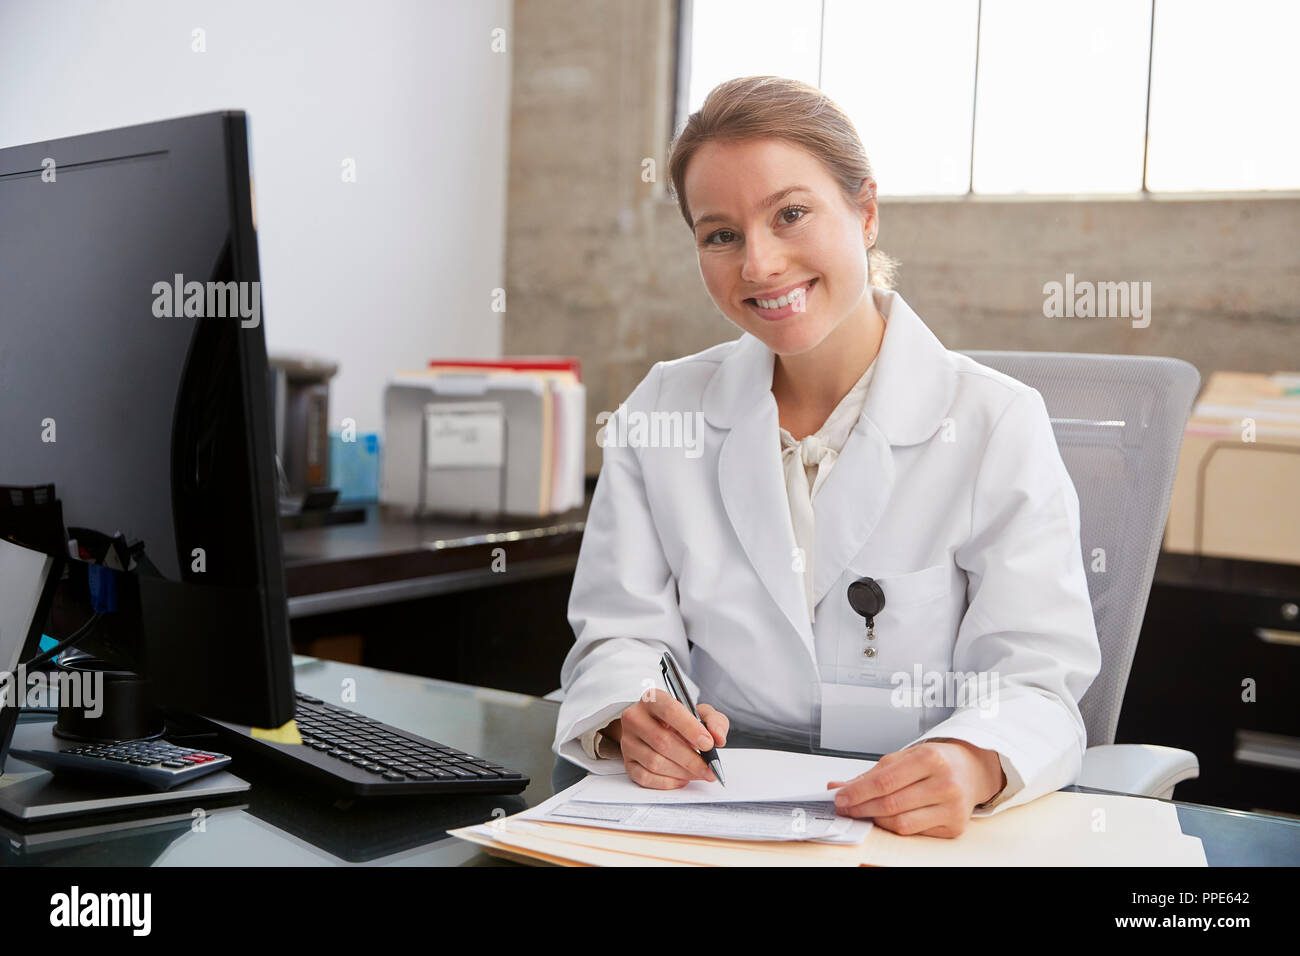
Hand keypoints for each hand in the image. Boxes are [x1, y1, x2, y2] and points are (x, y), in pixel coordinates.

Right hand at [604, 698, 728, 789]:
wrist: (656, 728)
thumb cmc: (679, 721)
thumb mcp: (700, 713)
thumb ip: (714, 721)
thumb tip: (717, 738)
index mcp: (653, 699)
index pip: (670, 711)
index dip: (691, 729)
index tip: (708, 744)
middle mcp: (635, 718)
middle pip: (662, 741)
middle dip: (691, 759)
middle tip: (709, 768)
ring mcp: (628, 741)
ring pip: (654, 762)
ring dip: (682, 772)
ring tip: (698, 773)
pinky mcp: (627, 762)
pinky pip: (646, 778)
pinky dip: (668, 782)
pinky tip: (682, 778)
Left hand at [825, 739, 1005, 837]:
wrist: (970, 770)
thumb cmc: (935, 762)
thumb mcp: (904, 757)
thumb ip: (871, 774)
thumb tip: (839, 787)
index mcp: (930, 758)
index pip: (885, 781)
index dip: (858, 792)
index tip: (840, 797)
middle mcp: (945, 783)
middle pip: (891, 803)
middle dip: (861, 807)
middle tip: (845, 807)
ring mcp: (952, 807)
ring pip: (901, 823)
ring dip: (875, 820)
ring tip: (863, 812)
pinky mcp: (954, 826)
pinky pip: (914, 832)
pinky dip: (894, 827)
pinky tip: (886, 818)